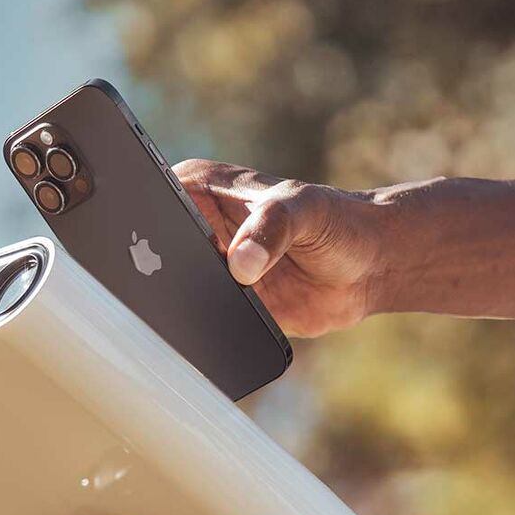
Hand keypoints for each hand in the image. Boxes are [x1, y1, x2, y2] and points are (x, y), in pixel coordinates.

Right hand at [171, 160, 384, 337]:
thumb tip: (240, 265)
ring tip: (206, 304)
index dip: (145, 219)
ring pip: (173, 288)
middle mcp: (197, 226)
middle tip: (175, 281)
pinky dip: (204, 326)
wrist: (369, 269)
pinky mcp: (221, 303)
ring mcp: (207, 266)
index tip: (153, 241)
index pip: (154, 198)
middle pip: (156, 250)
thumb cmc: (338, 222)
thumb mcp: (305, 210)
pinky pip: (200, 318)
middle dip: (159, 268)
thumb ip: (273, 227)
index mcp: (201, 188)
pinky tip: (220, 326)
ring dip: (182, 300)